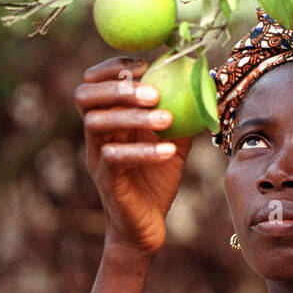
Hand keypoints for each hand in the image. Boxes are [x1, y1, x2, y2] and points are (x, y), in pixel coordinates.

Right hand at [75, 57, 193, 256]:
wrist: (146, 228)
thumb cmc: (158, 179)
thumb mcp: (175, 141)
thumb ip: (185, 113)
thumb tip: (208, 81)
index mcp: (109, 119)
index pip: (94, 83)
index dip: (113, 67)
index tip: (145, 64)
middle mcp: (96, 136)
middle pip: (85, 97)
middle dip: (117, 87)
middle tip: (152, 90)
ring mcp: (97, 158)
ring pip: (97, 125)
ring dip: (132, 117)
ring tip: (165, 119)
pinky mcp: (106, 182)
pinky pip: (114, 159)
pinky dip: (142, 151)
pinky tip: (168, 150)